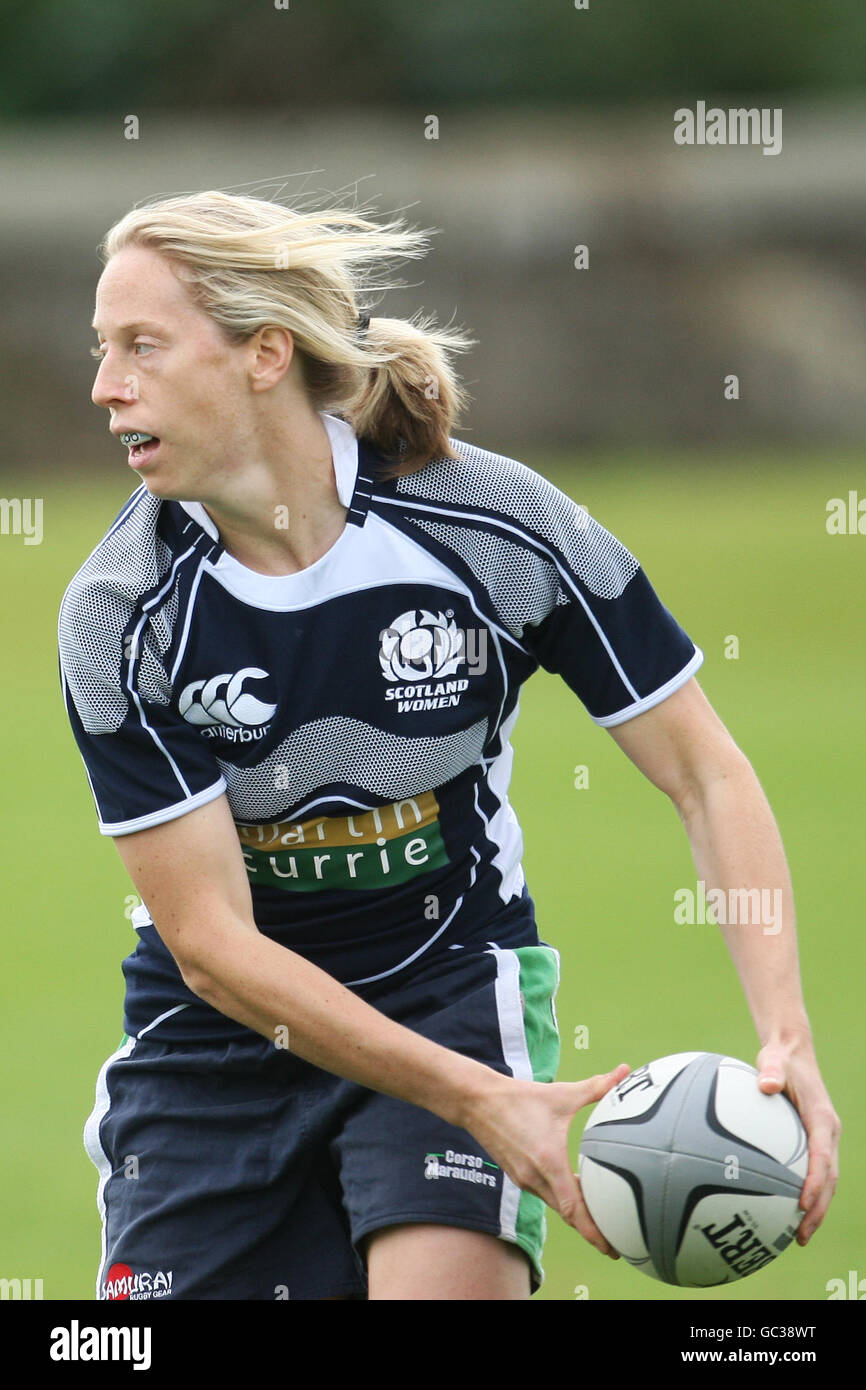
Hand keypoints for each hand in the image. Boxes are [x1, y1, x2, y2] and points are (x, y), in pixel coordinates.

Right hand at [465, 1063, 630, 1257]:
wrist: (478, 1102)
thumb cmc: (521, 1098)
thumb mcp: (561, 1094)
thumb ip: (596, 1086)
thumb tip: (624, 1071)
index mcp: (549, 1161)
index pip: (574, 1208)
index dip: (594, 1231)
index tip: (612, 1248)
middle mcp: (535, 1177)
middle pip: (568, 1214)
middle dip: (592, 1232)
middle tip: (617, 1245)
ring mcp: (525, 1179)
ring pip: (557, 1205)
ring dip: (577, 1216)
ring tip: (602, 1224)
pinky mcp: (518, 1176)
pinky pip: (545, 1195)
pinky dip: (563, 1201)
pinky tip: (576, 1195)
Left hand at [756, 1034, 839, 1244]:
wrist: (794, 1053)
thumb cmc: (781, 1059)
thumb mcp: (775, 1061)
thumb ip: (771, 1072)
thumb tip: (766, 1083)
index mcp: (822, 1119)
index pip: (822, 1157)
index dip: (814, 1183)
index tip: (803, 1205)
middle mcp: (828, 1133)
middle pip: (829, 1179)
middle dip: (818, 1209)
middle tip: (800, 1235)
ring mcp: (824, 1140)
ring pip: (825, 1181)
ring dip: (816, 1209)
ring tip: (797, 1236)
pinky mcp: (814, 1142)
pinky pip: (813, 1173)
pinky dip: (806, 1194)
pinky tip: (784, 1211)